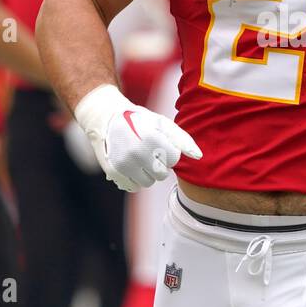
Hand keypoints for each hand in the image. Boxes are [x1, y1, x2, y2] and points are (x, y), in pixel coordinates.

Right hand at [72, 84, 200, 191]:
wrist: (107, 118)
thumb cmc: (140, 121)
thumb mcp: (162, 124)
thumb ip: (182, 140)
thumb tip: (199, 156)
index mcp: (152, 139)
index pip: (173, 160)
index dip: (169, 152)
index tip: (159, 143)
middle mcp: (137, 153)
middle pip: (162, 174)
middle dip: (159, 164)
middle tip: (149, 151)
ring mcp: (124, 164)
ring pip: (148, 183)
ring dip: (147, 173)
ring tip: (139, 157)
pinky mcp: (114, 172)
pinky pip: (133, 187)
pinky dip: (134, 179)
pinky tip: (131, 165)